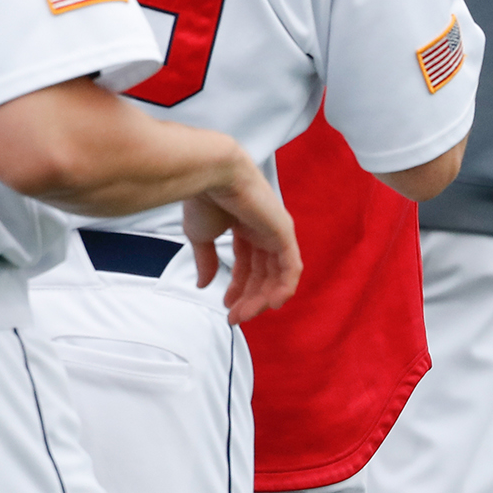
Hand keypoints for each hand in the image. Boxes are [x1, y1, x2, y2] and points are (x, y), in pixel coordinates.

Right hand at [184, 155, 301, 324]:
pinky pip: (291, 267)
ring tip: (244, 315)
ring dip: (261, 298)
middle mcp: (264, 230)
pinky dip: (285, 287)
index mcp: (245, 226)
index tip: (227, 306)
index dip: (238, 287)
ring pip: (276, 275)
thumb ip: (206, 260)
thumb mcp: (201, 237)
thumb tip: (204, 284)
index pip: (248, 264)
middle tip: (234, 317)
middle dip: (249, 297)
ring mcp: (276, 231)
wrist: (211, 175)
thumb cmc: (204, 199)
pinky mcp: (284, 233)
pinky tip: (273, 304)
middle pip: (263, 273)